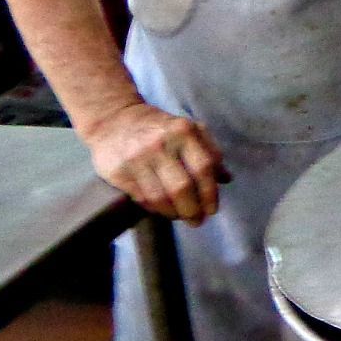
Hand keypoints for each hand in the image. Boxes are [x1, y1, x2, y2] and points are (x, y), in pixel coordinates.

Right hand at [85, 102, 226, 225]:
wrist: (113, 120)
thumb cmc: (159, 128)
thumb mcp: (188, 130)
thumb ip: (209, 152)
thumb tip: (227, 179)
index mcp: (184, 131)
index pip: (204, 167)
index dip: (210, 193)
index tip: (212, 210)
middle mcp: (161, 144)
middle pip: (182, 187)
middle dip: (193, 209)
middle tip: (197, 220)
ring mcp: (137, 158)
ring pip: (160, 197)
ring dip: (174, 213)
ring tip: (181, 217)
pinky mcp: (118, 172)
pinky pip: (142, 198)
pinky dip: (156, 209)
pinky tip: (163, 210)